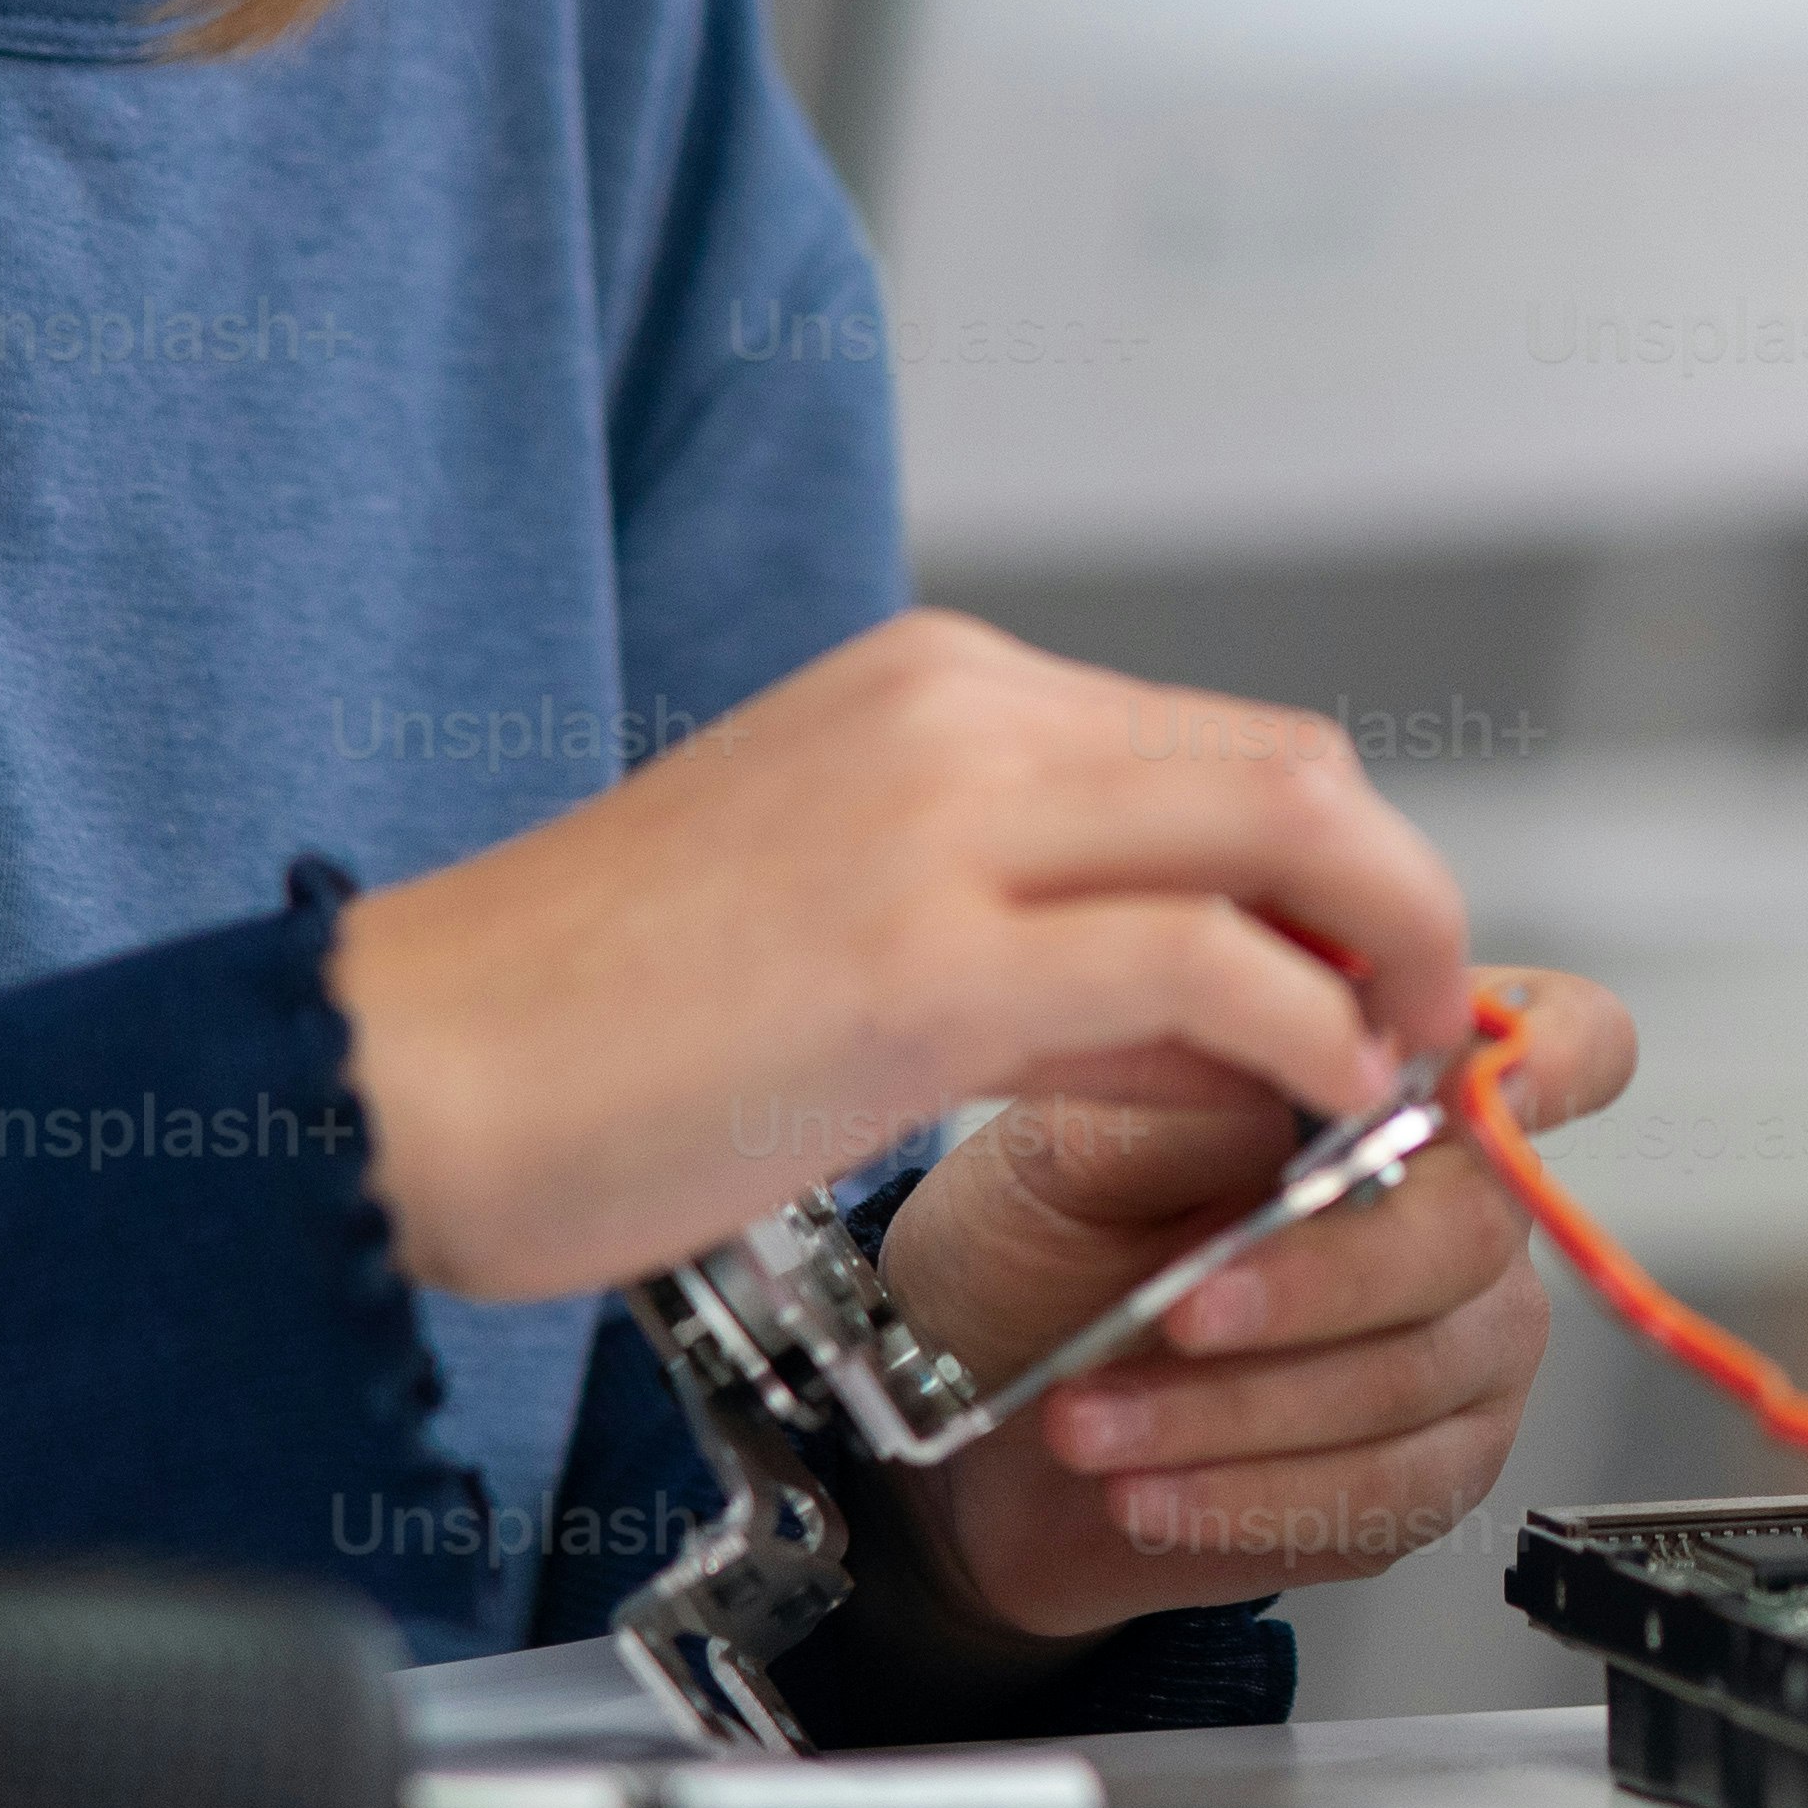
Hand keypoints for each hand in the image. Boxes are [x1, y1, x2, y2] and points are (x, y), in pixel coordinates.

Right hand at [319, 609, 1476, 1300]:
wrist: (384, 1082)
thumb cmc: (586, 1040)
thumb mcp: (852, 940)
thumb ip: (1049, 959)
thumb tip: (1230, 1022)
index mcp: (930, 689)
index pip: (1225, 743)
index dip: (1343, 872)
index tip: (1375, 990)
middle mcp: (952, 711)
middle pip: (1292, 768)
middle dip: (1401, 905)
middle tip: (1423, 1038)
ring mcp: (939, 819)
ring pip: (1283, 831)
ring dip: (1383, 966)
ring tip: (1386, 1092)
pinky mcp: (921, 957)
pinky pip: (1200, 969)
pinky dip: (1303, 1040)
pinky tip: (1314, 1117)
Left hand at [878, 970, 1638, 1626]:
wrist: (981, 1430)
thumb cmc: (1036, 1256)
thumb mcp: (1064, 1152)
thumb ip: (1189, 1101)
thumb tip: (1297, 1057)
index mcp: (1390, 1080)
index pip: (1556, 1037)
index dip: (1553, 1058)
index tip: (1471, 1095)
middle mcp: (1456, 1204)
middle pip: (1476, 1228)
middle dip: (1318, 1281)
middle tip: (1180, 1310)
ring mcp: (1461, 1342)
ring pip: (1413, 1373)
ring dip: (1238, 1409)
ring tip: (1095, 1423)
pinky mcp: (1430, 1470)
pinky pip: (1385, 1489)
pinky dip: (1253, 1495)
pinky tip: (1153, 1490)